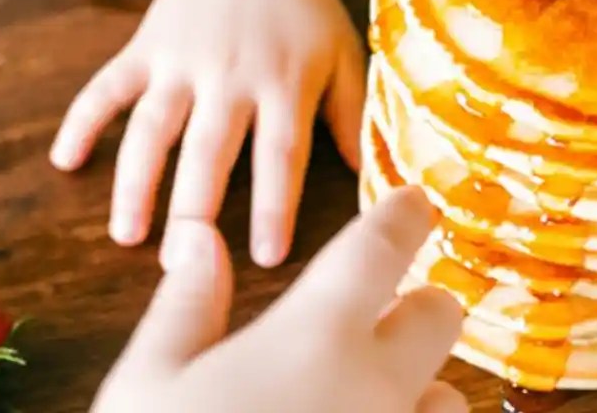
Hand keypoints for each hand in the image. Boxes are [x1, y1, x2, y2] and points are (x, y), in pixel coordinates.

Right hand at [50, 0, 364, 266]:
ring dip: (135, 182)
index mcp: (285, 82)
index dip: (274, 207)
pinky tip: (65, 161)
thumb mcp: (343, 54)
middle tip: (182, 264)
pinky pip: (107, 87)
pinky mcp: (145, 47)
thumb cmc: (305, 11)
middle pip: (209, 150)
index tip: (264, 258)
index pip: (281, 154)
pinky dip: (83, 120)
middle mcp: (231, 75)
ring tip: (127, 234)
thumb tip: (371, 178)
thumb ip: (351, 114)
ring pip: (152, 128)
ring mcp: (182, 61)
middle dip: (194, 208)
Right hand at [92, 187, 467, 412]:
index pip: (386, 245)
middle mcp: (379, 383)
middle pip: (442, 314)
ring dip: (416, 393)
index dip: (404, 215)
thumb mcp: (147, 385)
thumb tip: (199, 240)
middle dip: (415, 309)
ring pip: (448, 397)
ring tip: (355, 407)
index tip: (411, 204)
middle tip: (370, 324)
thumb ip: (185, 307)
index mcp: (317, 334)